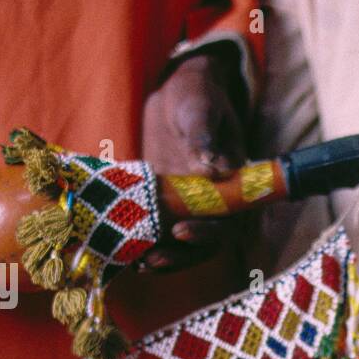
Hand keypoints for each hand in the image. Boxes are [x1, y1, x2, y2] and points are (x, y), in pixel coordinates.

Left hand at [141, 50, 246, 270]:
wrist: (179, 93)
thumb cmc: (197, 96)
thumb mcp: (201, 109)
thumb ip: (205, 136)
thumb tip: (214, 168)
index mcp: (234, 184)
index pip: (228, 220)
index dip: (207, 233)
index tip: (180, 231)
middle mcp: (216, 202)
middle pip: (206, 244)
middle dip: (180, 256)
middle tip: (151, 260)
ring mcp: (191, 207)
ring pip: (184, 246)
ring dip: (163, 259)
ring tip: (137, 264)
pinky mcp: (167, 206)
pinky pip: (161, 234)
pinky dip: (146, 246)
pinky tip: (125, 253)